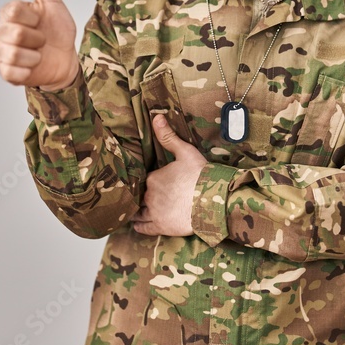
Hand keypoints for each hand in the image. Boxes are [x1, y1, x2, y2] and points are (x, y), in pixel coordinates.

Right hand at [0, 0, 79, 89]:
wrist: (68, 57)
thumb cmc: (58, 29)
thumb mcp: (49, 2)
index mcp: (9, 14)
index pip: (12, 10)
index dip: (33, 17)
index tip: (40, 20)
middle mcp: (1, 32)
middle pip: (13, 33)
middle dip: (36, 37)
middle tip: (42, 39)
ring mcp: (2, 53)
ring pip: (13, 53)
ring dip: (35, 55)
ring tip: (38, 53)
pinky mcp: (6, 73)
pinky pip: (12, 72)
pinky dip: (28, 70)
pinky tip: (33, 66)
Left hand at [132, 115, 207, 236]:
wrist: (212, 200)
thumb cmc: (200, 175)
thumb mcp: (185, 152)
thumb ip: (168, 136)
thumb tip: (156, 116)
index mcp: (153, 177)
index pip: (146, 179)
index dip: (149, 180)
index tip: (153, 181)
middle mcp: (149, 195)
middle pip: (141, 195)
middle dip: (141, 195)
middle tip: (140, 196)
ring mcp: (154, 212)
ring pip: (138, 212)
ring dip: (135, 211)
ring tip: (132, 211)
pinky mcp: (161, 226)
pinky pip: (143, 228)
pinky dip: (138, 226)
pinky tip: (135, 225)